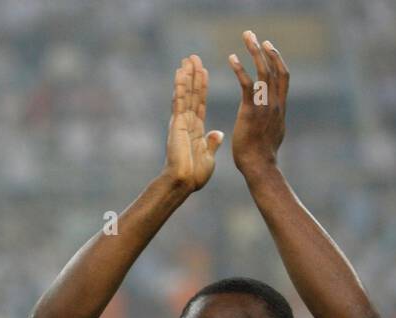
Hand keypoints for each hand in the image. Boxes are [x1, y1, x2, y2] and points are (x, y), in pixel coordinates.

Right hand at [163, 55, 222, 192]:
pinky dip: (180, 85)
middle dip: (193, 75)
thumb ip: (211, 143)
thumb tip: (218, 134)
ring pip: (185, 93)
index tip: (203, 71)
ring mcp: (180, 122)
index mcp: (195, 129)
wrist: (183, 183)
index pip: (199, 102)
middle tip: (193, 57)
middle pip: (191, 94)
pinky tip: (180, 72)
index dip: (201, 87)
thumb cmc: (193, 176)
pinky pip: (179, 100)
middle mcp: (186, 122)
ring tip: (188, 59)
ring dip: (187, 75)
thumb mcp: (208, 156)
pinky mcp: (177, 123)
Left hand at [229, 31, 287, 174]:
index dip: (277, 61)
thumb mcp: (273, 135)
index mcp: (280, 108)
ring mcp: (265, 106)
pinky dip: (240, 69)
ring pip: (263, 71)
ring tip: (246, 38)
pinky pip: (247, 84)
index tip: (270, 48)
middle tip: (255, 36)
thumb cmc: (261, 157)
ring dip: (255, 52)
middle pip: (276, 68)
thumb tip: (275, 120)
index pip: (283, 77)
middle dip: (266, 50)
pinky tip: (231, 58)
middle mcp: (275, 103)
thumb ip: (274, 122)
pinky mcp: (251, 111)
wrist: (259, 167)